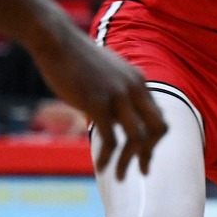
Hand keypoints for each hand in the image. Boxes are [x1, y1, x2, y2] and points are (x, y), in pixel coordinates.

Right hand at [29, 22, 165, 178]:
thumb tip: (109, 119)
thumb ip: (115, 94)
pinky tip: (102, 166)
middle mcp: (134, 89)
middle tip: (143, 170)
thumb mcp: (106, 73)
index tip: (146, 154)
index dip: (155, 139)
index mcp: (139, 82)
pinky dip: (109, 156)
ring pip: (137, 138)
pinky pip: (110, 138)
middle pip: (158, 128)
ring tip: (121, 176)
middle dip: (151, 152)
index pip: (159, 116)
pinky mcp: (97, 103)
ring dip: (130, 161)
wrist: (56, 40)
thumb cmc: (75, 58)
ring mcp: (118, 96)